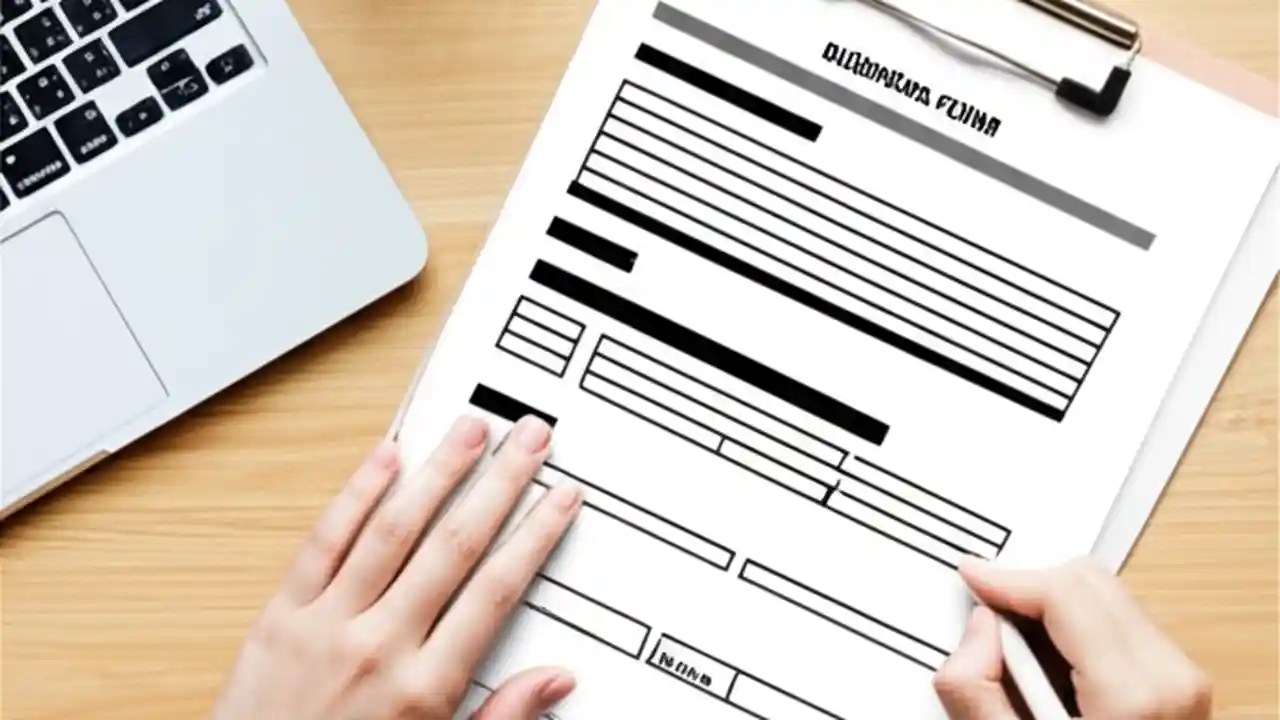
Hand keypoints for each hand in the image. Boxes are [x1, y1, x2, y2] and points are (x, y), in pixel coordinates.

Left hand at [212, 415, 582, 719]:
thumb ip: (501, 717)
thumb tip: (555, 680)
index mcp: (423, 687)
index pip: (497, 589)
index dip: (536, 535)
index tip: (559, 500)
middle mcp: (379, 646)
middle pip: (455, 545)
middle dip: (500, 484)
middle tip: (528, 439)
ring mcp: (326, 624)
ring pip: (394, 528)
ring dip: (438, 472)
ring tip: (470, 430)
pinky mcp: (280, 614)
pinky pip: (323, 540)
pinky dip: (356, 495)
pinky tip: (385, 456)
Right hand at [935, 558, 1210, 719]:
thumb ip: (978, 691)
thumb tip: (976, 632)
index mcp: (1132, 697)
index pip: (1064, 592)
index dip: (1007, 579)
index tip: (973, 579)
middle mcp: (1171, 679)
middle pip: (1088, 583)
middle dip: (1030, 592)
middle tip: (989, 625)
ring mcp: (1182, 681)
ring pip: (1106, 598)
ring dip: (1055, 612)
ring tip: (1023, 665)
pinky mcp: (1180, 685)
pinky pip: (1122, 624)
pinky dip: (1079, 632)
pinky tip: (1055, 673)